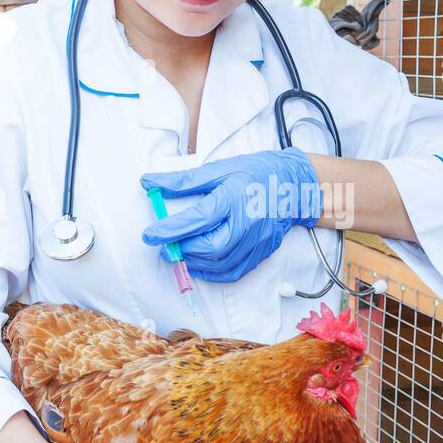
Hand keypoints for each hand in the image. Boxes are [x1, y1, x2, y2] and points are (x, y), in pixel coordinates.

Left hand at [140, 148, 321, 281]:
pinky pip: (234, 272)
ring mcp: (257, 240)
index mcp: (235, 197)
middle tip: (164, 246)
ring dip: (195, 262)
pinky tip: (200, 264)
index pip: (198, 219)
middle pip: (211, 247)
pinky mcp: (261, 252)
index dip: (171, 229)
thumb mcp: (218, 169)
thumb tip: (149, 183)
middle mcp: (248, 223)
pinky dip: (213, 273)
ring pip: (221, 263)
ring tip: (180, 253)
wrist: (293, 186)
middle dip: (183, 249)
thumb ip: (182, 181)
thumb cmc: (255, 173)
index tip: (150, 235)